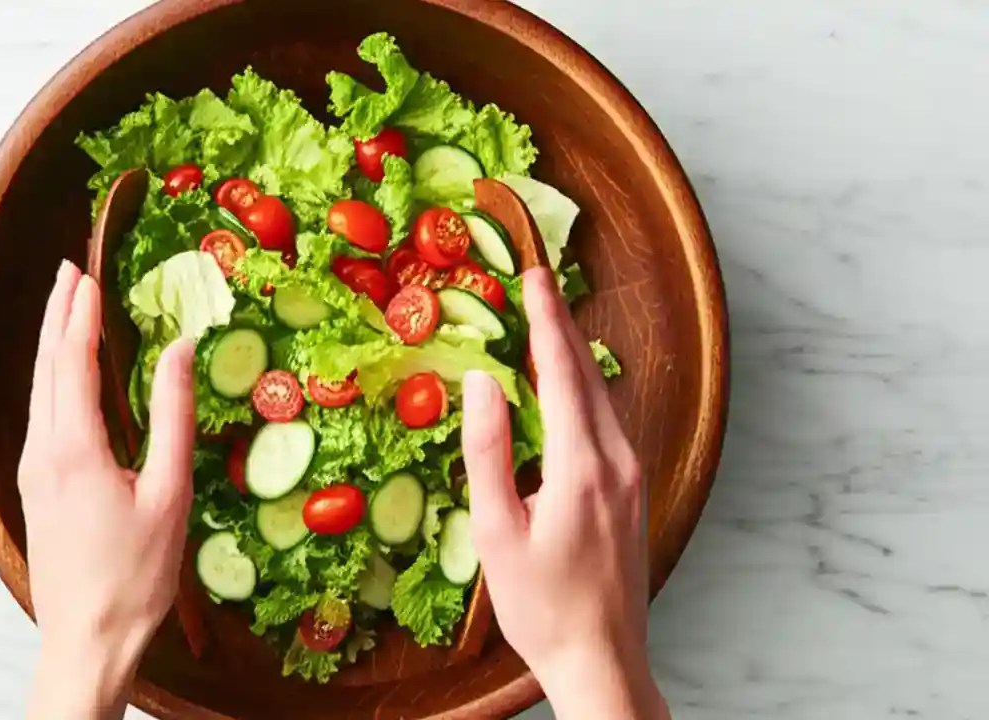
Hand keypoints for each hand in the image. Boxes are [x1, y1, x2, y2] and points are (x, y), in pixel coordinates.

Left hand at [19, 261, 195, 719]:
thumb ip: (172, 416)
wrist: (87, 639)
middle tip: (68, 270)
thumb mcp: (169, 493)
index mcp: (74, 448)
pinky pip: (39, 415)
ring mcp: (32, 470)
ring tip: (65, 307)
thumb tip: (180, 351)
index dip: (81, 314)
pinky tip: (65, 374)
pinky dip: (52, 378)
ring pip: (37, 390)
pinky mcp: (34, 487)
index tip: (88, 272)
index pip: (73, 361)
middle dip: (57, 315)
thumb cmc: (136, 575)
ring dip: (51, 343)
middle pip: (45, 367)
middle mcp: (42, 452)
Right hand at [461, 268, 668, 718]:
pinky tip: (564, 389)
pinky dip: (581, 391)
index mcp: (582, 466)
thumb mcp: (496, 531)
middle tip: (536, 285)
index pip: (561, 373)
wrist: (601, 659)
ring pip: (601, 397)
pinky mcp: (632, 491)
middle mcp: (618, 461)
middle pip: (588, 376)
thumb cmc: (541, 606)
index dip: (545, 320)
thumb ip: (487, 452)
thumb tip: (480, 385)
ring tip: (545, 323)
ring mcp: (632, 476)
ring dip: (572, 357)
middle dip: (560, 326)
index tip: (531, 278)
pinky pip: (606, 422)